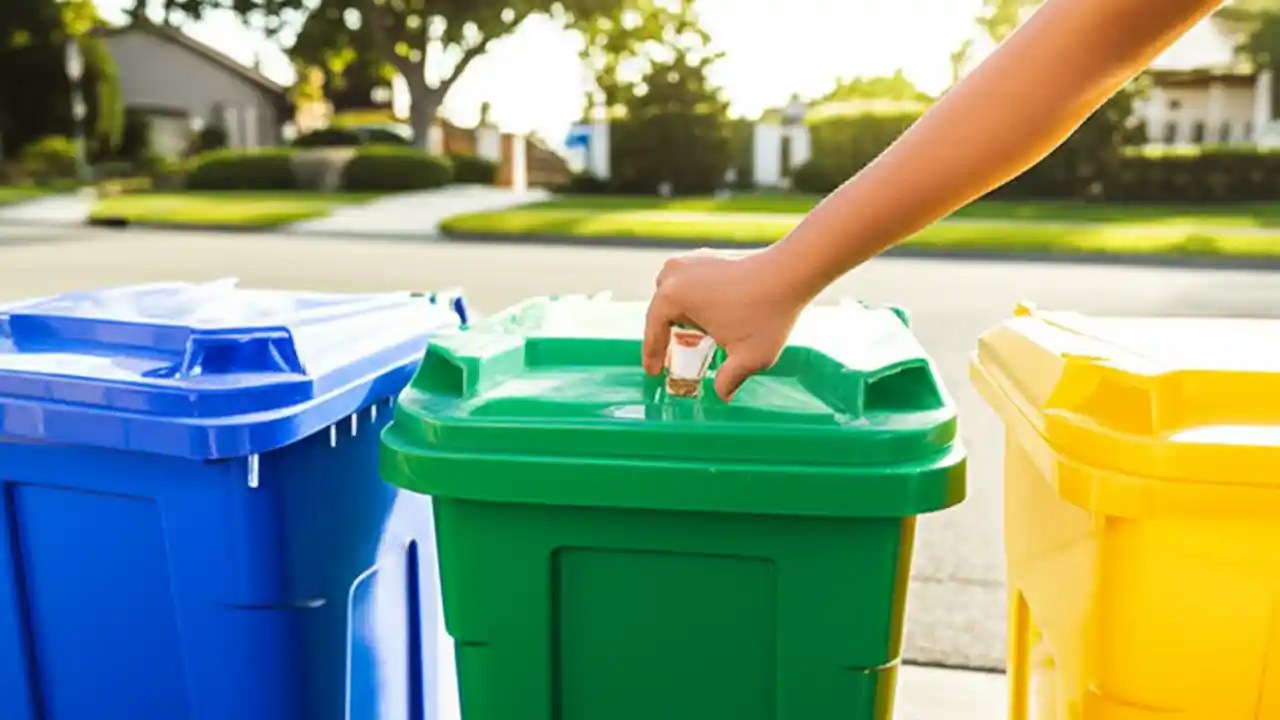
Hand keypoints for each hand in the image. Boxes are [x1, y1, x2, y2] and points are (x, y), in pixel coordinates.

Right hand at [643, 248, 807, 400]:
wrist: (792, 271)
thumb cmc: (768, 312)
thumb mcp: (748, 358)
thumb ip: (729, 380)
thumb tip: (722, 394)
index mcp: (672, 296)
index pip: (653, 331)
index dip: (653, 355)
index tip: (654, 372)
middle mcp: (675, 273)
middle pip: (660, 311)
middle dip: (665, 335)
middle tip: (672, 358)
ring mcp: (691, 260)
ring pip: (674, 295)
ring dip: (679, 317)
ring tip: (693, 339)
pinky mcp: (708, 255)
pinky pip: (689, 283)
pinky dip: (694, 302)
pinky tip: (712, 319)